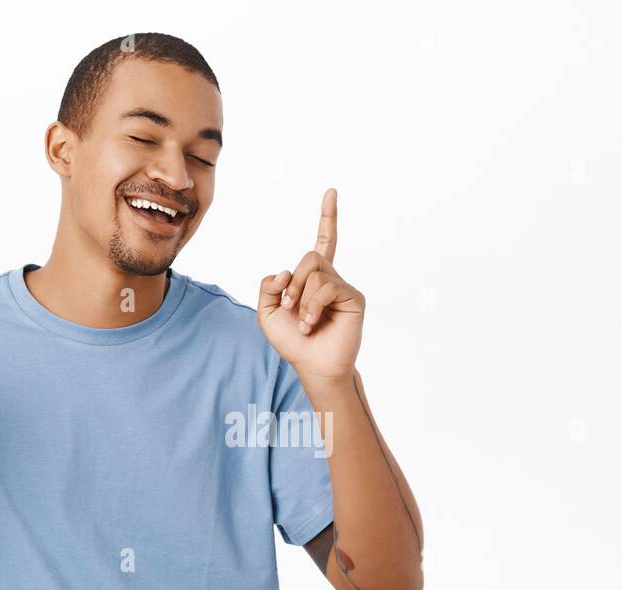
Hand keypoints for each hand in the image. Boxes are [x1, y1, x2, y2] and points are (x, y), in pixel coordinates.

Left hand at [257, 187, 364, 384]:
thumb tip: (286, 271)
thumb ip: (268, 287)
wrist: (312, 365)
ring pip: (315, 271)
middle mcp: (330, 278)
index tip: (332, 192)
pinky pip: (327, 286)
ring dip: (301, 299)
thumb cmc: (293, 341)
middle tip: (289, 306)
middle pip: (309, 257)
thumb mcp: (267, 313)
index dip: (328, 218)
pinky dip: (312, 305)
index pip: (324, 242)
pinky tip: (312, 322)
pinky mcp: (353, 298)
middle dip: (293, 283)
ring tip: (304, 322)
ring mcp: (343, 287)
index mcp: (312, 278)